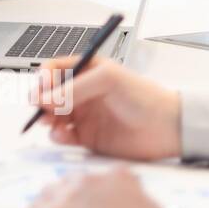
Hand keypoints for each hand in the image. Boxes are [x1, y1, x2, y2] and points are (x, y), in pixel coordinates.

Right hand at [30, 57, 180, 160]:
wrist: (168, 128)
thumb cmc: (144, 97)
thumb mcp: (108, 80)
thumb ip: (74, 88)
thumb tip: (44, 98)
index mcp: (87, 71)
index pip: (54, 70)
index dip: (44, 78)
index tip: (43, 87)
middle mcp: (82, 92)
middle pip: (49, 94)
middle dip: (40, 100)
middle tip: (40, 107)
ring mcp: (84, 115)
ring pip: (52, 116)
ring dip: (46, 118)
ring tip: (51, 122)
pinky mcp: (87, 137)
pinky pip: (64, 136)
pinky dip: (58, 136)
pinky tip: (63, 135)